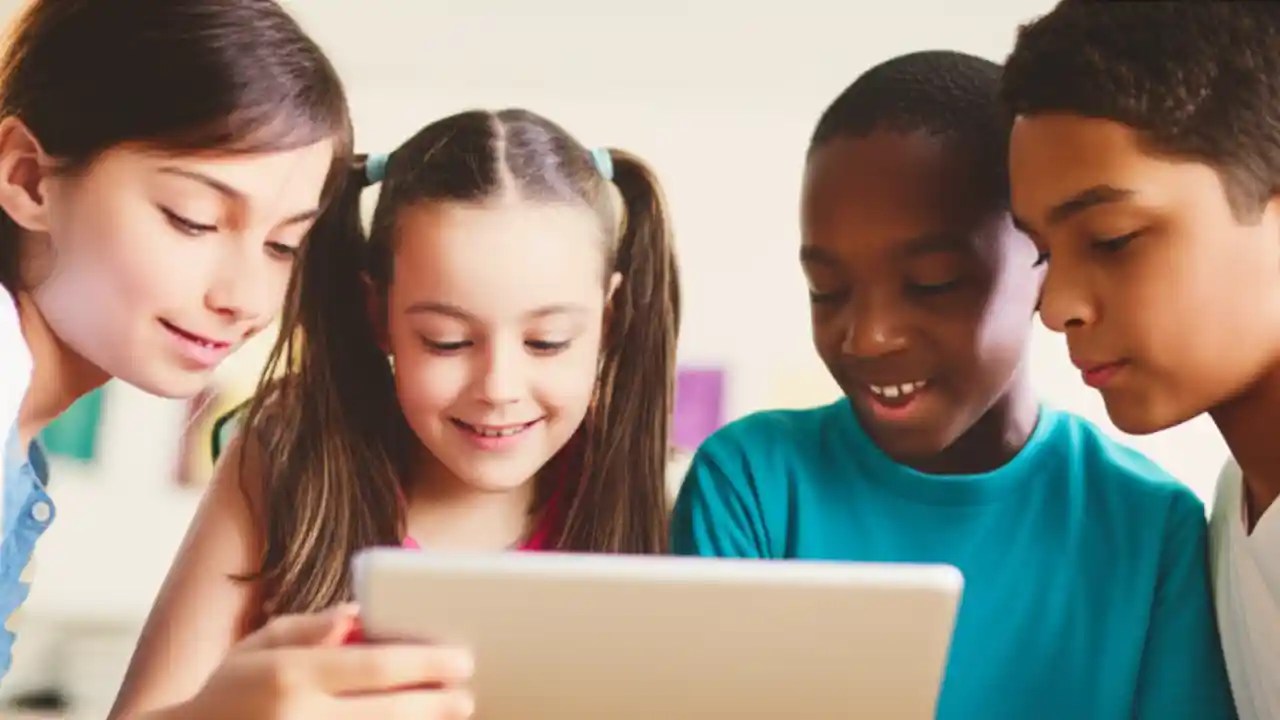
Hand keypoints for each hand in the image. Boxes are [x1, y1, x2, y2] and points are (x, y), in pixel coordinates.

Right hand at [152, 604, 474, 719]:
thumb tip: (359, 614)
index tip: (461, 660)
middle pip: (388, 712)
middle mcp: (299, 719)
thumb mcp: (258, 647)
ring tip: (448, 714)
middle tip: (466, 695)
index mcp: (289, 677)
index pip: (374, 666)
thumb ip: (310, 628)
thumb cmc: (228, 693)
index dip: (424, 663)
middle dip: (434, 704)